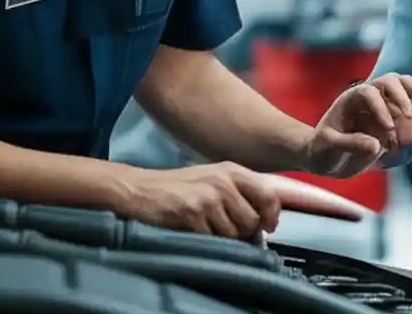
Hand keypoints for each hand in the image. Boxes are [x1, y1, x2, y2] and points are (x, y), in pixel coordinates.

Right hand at [119, 161, 281, 237]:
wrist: (140, 189)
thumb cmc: (178, 187)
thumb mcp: (213, 179)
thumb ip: (239, 193)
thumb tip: (265, 220)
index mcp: (232, 170)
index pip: (269, 195)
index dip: (271, 216)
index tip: (267, 227)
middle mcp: (223, 181)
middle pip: (252, 221)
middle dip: (243, 232)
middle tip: (225, 230)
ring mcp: (208, 197)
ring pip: (234, 233)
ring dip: (223, 238)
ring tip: (205, 228)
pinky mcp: (192, 213)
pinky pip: (212, 239)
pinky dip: (205, 241)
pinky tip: (192, 231)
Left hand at [305, 74, 411, 177]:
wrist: (329, 158)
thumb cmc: (323, 150)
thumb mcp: (328, 148)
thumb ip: (349, 145)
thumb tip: (376, 146)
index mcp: (350, 100)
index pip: (369, 92)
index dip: (381, 108)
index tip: (388, 130)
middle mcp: (369, 98)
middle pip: (391, 82)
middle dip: (403, 99)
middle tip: (409, 121)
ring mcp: (384, 106)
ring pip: (406, 88)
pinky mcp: (396, 118)